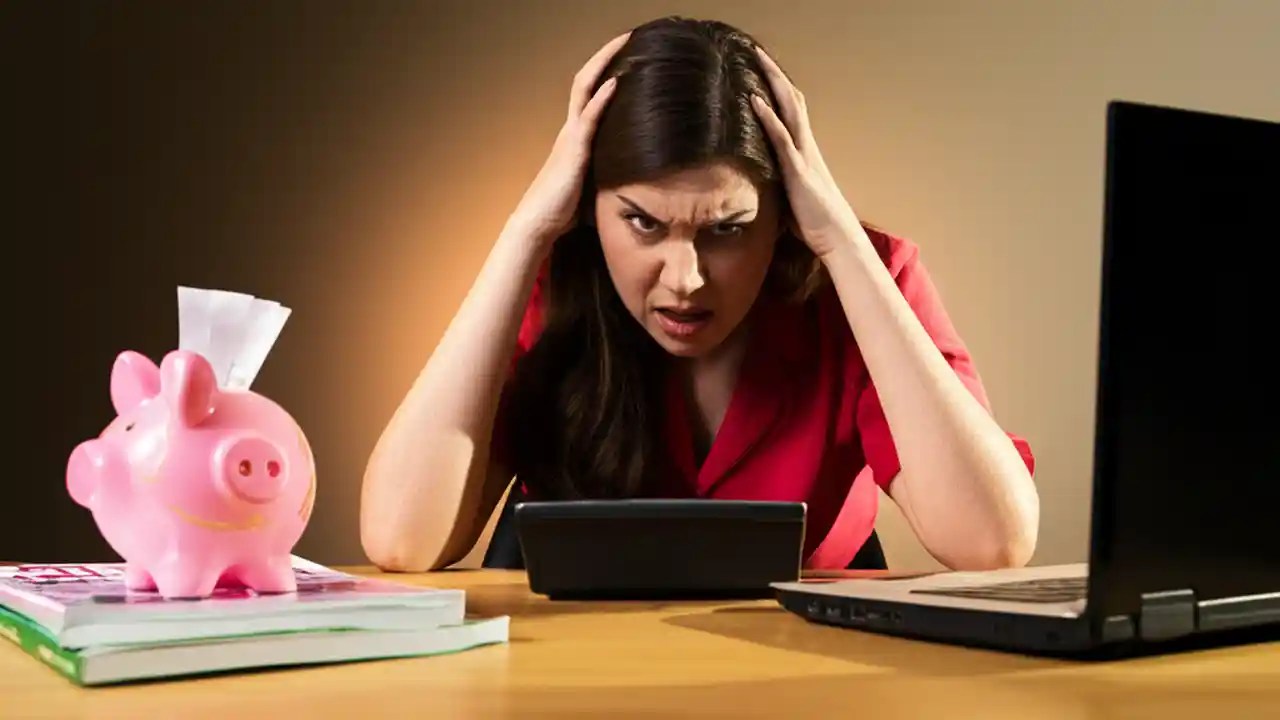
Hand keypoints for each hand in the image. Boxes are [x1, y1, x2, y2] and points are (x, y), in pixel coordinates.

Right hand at [506, 31, 627, 251]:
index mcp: (574, 137)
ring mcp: (571, 137)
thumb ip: (605, 172)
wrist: (538, 223)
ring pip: (585, 90)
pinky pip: (588, 118)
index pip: (589, 93)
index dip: (604, 71)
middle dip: (605, 56)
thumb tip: (631, 180)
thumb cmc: (562, 210)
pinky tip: (616, 82)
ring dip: (604, 65)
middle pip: (585, 81)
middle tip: (626, 36)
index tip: (624, 55)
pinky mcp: (574, 151)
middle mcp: (570, 130)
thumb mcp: (590, 185)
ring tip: (623, 44)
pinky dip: (601, 98)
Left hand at [750, 47, 863, 259]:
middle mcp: (807, 147)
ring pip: (790, 110)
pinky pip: (782, 137)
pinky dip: (768, 117)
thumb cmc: (817, 223)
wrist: (838, 239)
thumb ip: (782, 183)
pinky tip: (755, 100)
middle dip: (775, 75)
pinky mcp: (798, 171)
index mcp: (806, 152)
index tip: (764, 69)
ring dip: (772, 84)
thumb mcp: (794, 197)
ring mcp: (804, 156)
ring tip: (757, 60)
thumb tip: (765, 184)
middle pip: (792, 101)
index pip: (793, 111)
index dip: (779, 90)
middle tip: (757, 51)